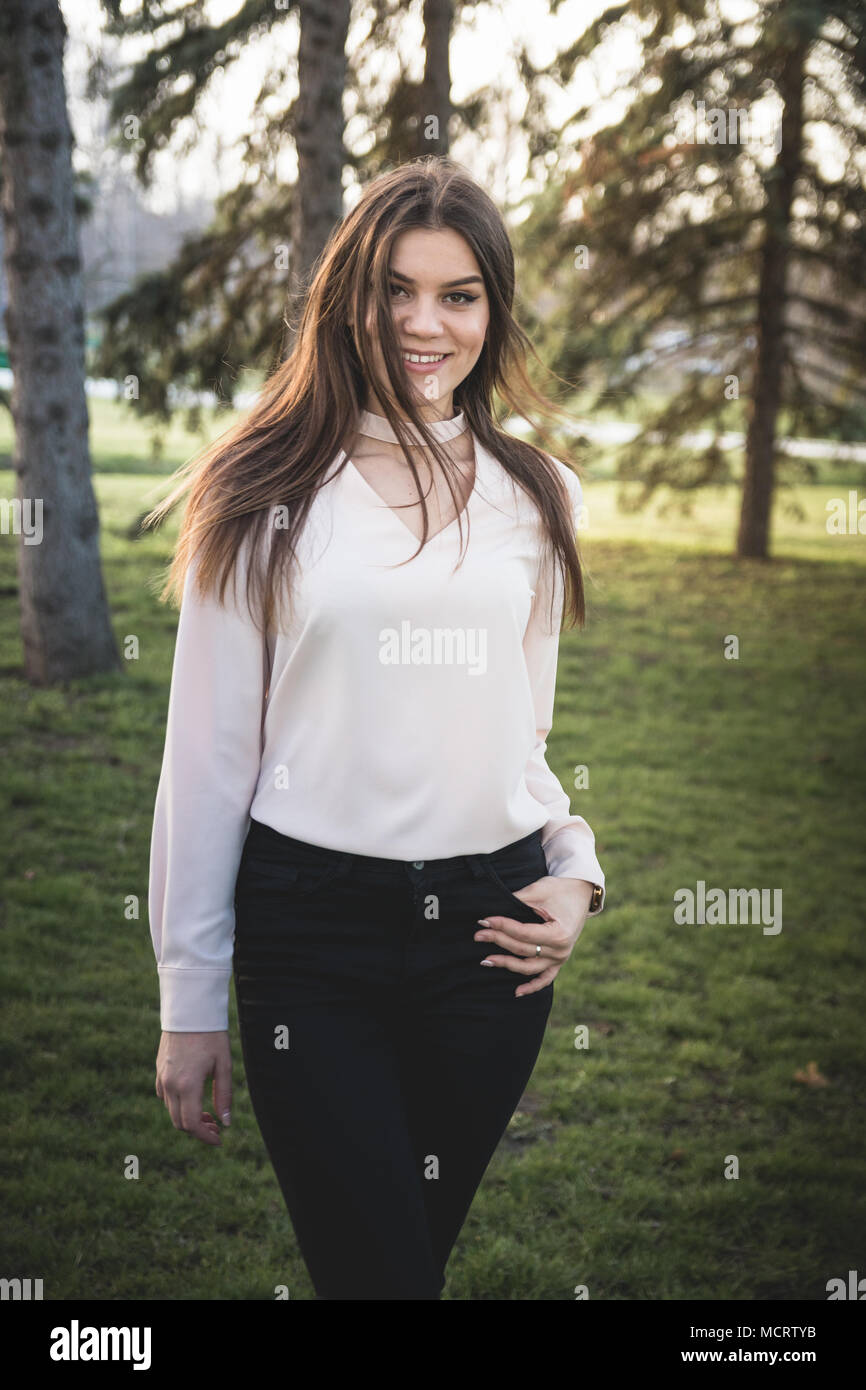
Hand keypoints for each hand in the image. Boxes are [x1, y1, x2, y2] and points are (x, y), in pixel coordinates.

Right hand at [155, 1030, 232, 1145]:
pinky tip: (193, 1097)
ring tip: (207, 1113)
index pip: (191, 1125)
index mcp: (187, 1085)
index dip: (205, 1137)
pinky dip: (177, 1104)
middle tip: (216, 1126)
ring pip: (171, 1111)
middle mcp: (170, 1085)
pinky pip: (164, 1096)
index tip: (219, 1139)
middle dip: (197, 1130)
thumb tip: (226, 1123)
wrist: (189, 1011)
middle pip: (179, 1122)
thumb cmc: (211, 1036)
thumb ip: (224, 1095)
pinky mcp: (159, 1070)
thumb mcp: (223, 1065)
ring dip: (187, 1117)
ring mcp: (161, 1077)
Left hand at [474, 875, 593, 997]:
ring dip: (507, 964)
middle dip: (498, 941)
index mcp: (558, 933)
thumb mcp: (539, 890)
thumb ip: (517, 901)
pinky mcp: (559, 961)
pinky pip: (545, 979)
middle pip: (522, 949)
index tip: (484, 921)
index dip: (502, 927)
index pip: (523, 933)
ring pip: (528, 967)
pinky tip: (516, 992)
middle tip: (478, 935)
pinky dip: (532, 987)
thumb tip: (492, 907)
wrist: (581, 893)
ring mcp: (560, 958)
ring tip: (486, 960)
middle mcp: (561, 950)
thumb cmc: (560, 890)